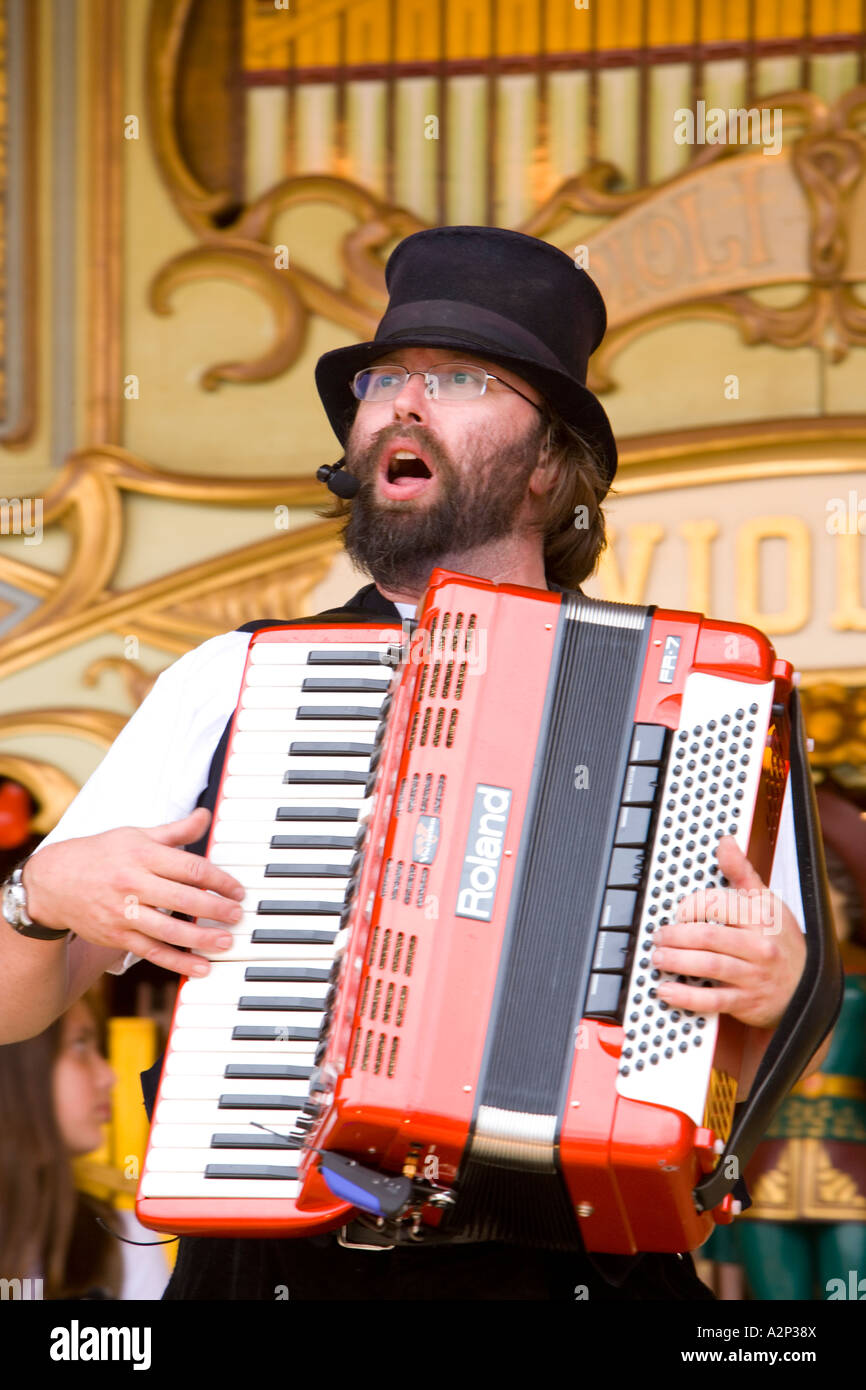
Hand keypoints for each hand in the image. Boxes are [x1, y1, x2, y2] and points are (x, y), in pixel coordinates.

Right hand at [22, 808, 243, 976]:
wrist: (53, 883)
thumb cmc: (101, 855)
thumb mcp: (136, 835)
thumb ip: (175, 831)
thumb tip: (206, 816)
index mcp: (142, 855)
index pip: (190, 867)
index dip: (219, 880)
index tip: (237, 890)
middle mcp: (133, 884)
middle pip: (182, 899)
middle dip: (215, 909)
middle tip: (237, 916)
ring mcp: (123, 913)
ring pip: (168, 930)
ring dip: (201, 939)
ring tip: (226, 942)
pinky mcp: (116, 936)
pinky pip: (151, 952)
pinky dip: (177, 962)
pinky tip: (200, 967)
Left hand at [650, 836, 805, 1028]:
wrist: (806, 988)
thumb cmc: (782, 941)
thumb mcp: (767, 902)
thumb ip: (742, 873)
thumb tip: (725, 843)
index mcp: (760, 918)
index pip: (718, 905)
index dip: (691, 906)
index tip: (678, 911)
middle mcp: (758, 947)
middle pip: (708, 937)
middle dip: (676, 935)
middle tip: (659, 936)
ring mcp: (752, 976)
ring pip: (708, 966)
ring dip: (676, 961)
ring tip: (658, 957)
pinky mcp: (745, 1002)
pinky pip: (711, 1000)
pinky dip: (685, 997)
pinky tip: (666, 990)